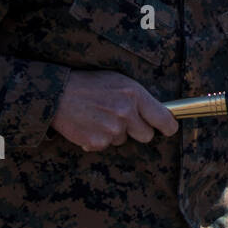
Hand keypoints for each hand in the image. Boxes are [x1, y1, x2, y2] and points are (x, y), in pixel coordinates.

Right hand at [51, 70, 179, 151]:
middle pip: (147, 135)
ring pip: (123, 140)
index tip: (169, 130)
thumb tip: (158, 113)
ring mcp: (112, 129)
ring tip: (99, 117)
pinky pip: (106, 146)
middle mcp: (126, 112)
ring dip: (114, 133)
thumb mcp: (119, 82)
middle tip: (121, 119)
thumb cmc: (90, 84)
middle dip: (137, 130)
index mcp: (135, 95)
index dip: (168, 127)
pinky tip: (89, 125)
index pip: (163, 118)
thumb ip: (138, 98)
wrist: (57, 93)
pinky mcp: (98, 142)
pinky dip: (98, 139)